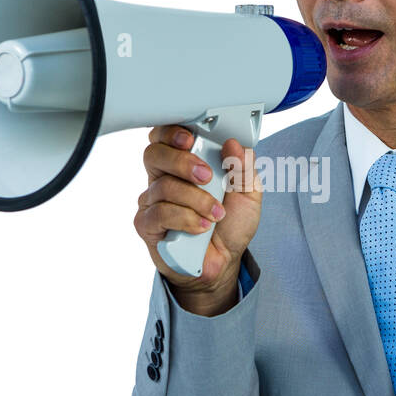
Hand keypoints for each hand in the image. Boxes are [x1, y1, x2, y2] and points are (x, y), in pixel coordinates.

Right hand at [134, 125, 262, 311]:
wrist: (223, 263)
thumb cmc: (229, 226)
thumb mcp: (248, 195)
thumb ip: (243, 168)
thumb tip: (234, 144)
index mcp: (184, 164)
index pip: (166, 137)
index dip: (172, 132)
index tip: (191, 138)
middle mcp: (164, 179)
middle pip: (155, 154)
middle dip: (183, 162)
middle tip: (207, 177)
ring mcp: (153, 202)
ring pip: (163, 186)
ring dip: (196, 200)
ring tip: (215, 214)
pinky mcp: (147, 225)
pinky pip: (160, 214)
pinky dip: (186, 219)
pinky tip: (201, 227)